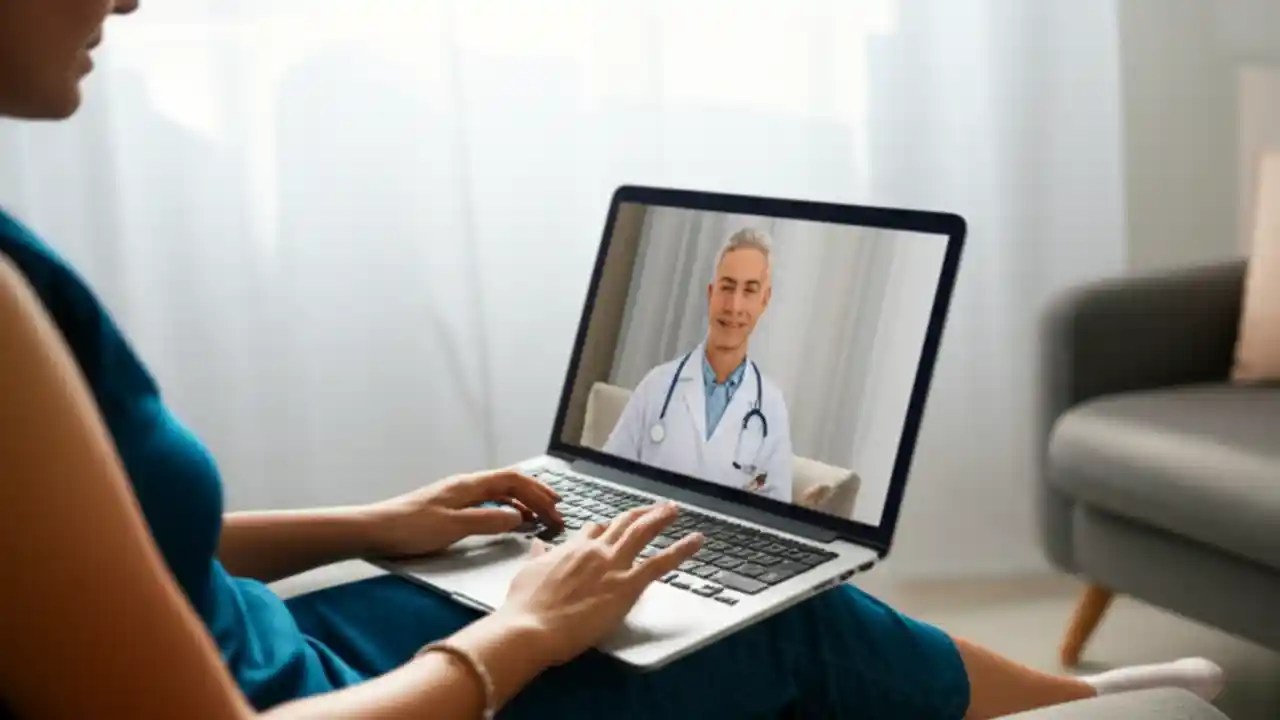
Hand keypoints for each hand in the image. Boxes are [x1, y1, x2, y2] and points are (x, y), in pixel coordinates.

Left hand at [364, 469, 562, 557]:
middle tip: (556, 513)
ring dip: (523, 503)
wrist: (375, 530)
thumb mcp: (453, 527)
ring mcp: (458, 495)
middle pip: (510, 484)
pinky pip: (489, 503)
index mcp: (469, 485)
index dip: (537, 491)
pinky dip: (506, 510)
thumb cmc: (410, 528)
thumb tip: (518, 518)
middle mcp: (466, 485)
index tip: (556, 507)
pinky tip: (510, 522)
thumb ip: (488, 522)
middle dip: (536, 496)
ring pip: (500, 493)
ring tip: (541, 517)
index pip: (513, 479)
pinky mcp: (451, 508)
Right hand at [496, 503, 702, 666]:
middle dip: (641, 513)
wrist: (531, 626)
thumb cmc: (525, 606)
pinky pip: (661, 562)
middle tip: (655, 507)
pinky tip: (696, 541)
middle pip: (622, 523)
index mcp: (571, 548)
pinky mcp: (628, 584)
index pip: (593, 530)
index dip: (606, 526)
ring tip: (674, 510)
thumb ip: (539, 558)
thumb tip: (539, 546)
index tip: (614, 526)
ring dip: (661, 518)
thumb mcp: (528, 574)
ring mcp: (613, 564)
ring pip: (643, 532)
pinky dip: (682, 549)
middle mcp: (595, 550)